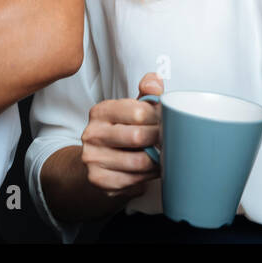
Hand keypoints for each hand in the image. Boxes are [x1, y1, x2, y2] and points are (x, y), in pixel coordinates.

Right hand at [78, 72, 163, 196]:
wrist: (97, 160)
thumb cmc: (121, 130)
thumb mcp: (131, 109)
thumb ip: (146, 93)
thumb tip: (155, 81)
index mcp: (101, 111)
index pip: (138, 112)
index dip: (159, 118)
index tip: (166, 123)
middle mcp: (92, 133)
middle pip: (138, 137)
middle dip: (160, 140)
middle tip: (169, 142)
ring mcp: (92, 158)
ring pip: (138, 162)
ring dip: (157, 161)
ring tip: (164, 157)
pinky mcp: (98, 179)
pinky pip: (133, 180)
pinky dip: (147, 176)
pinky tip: (150, 170)